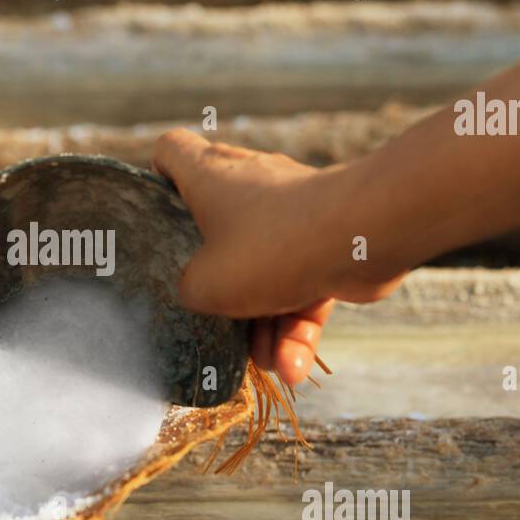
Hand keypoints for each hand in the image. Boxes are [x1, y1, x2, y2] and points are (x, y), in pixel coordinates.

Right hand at [153, 128, 404, 383]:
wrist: (362, 235)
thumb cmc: (268, 248)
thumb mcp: (205, 284)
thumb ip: (189, 291)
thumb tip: (200, 294)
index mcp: (209, 177)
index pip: (171, 152)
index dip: (158, 179)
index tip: (158, 216)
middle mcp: (250, 185)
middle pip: (217, 224)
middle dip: (216, 278)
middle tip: (211, 312)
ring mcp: (292, 212)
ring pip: (265, 269)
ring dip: (264, 322)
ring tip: (267, 362)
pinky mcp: (328, 240)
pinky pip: (303, 285)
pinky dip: (298, 325)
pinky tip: (294, 367)